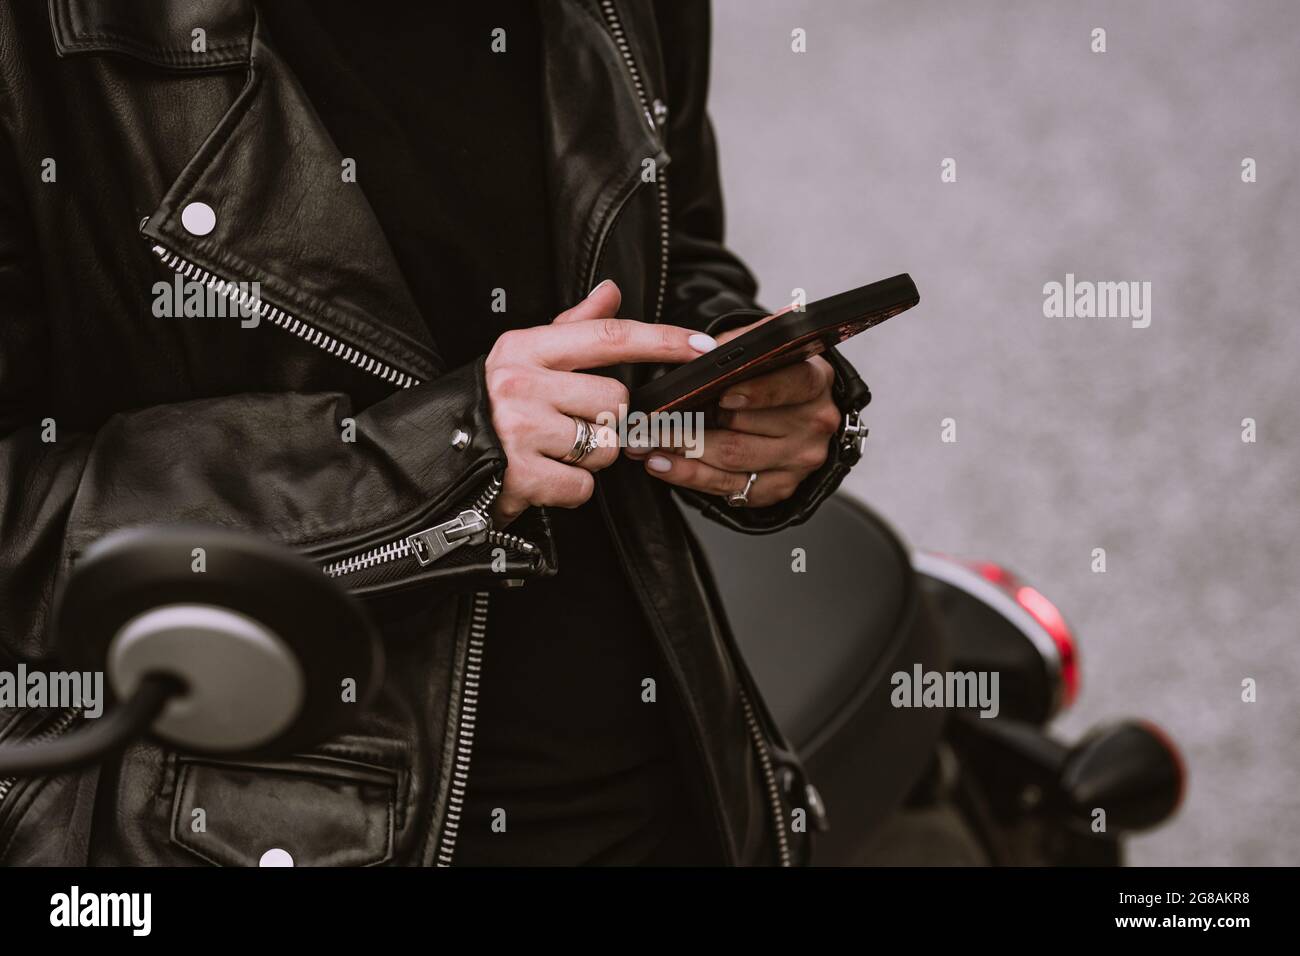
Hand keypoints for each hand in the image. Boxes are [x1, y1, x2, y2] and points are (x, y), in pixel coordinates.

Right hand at [485, 280, 717, 523]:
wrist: (431, 458)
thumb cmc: (489, 406)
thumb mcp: (525, 357)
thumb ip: (574, 327)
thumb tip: (611, 290)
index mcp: (526, 348)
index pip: (608, 337)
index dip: (661, 340)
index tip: (701, 345)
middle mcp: (521, 383)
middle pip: (616, 400)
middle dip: (607, 421)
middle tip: (571, 426)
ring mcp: (519, 429)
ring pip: (606, 447)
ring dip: (590, 458)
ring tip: (553, 452)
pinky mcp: (520, 475)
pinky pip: (583, 486)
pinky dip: (571, 489)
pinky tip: (544, 477)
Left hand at [631, 314, 840, 506]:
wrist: (789, 409)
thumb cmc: (769, 374)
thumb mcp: (759, 348)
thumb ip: (737, 343)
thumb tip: (699, 349)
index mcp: (816, 380)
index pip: (793, 383)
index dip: (756, 391)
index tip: (723, 394)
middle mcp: (815, 421)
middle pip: (749, 426)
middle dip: (693, 423)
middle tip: (653, 421)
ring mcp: (800, 458)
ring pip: (734, 458)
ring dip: (683, 452)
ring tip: (648, 442)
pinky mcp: (781, 487)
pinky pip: (730, 488)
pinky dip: (690, 476)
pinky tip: (664, 465)